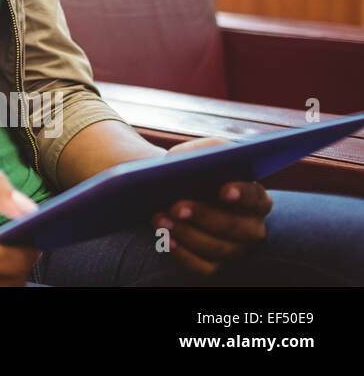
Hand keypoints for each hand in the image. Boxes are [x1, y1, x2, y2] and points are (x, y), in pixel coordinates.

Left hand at [151, 136, 271, 276]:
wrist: (168, 189)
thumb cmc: (189, 170)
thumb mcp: (197, 154)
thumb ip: (203, 150)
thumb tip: (194, 159)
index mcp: (255, 199)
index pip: (257, 199)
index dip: (243, 195)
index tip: (224, 190)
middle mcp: (251, 228)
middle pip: (238, 228)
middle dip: (206, 216)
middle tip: (176, 205)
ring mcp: (234, 249)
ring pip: (218, 248)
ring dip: (187, 233)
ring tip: (159, 218)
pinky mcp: (214, 264)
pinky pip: (203, 267)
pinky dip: (183, 254)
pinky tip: (166, 239)